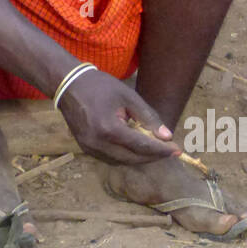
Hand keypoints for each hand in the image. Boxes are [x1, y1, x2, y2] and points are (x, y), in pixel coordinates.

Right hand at [56, 69, 179, 164]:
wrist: (69, 85)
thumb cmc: (100, 86)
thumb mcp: (128, 97)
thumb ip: (148, 117)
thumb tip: (167, 136)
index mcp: (109, 129)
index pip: (141, 146)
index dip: (161, 150)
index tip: (177, 150)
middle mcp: (98, 144)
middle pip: (132, 159)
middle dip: (152, 157)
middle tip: (169, 151)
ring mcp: (89, 148)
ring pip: (121, 162)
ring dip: (139, 158)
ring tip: (155, 150)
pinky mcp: (86, 149)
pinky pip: (110, 158)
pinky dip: (125, 156)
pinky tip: (136, 148)